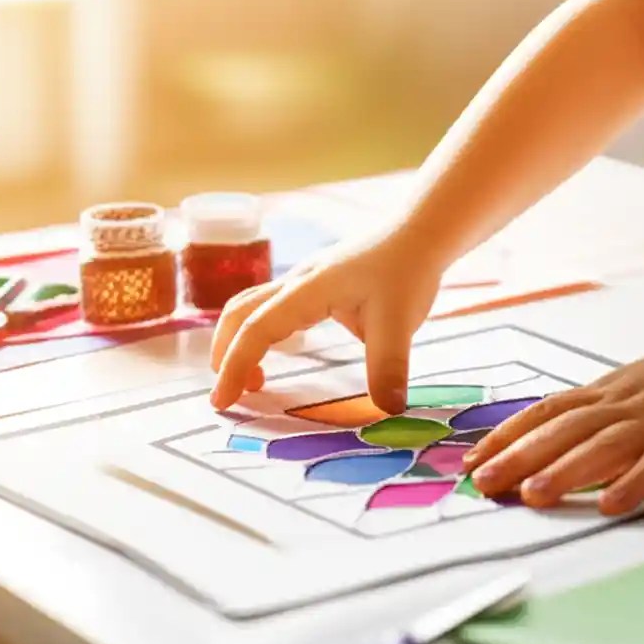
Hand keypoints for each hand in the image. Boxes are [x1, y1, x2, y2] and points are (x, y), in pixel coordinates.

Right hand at [209, 227, 447, 411]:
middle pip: (239, 313)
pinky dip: (263, 331)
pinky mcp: (318, 284)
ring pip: (252, 306)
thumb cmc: (407, 270)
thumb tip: (387, 410)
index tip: (223, 402)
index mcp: (308, 290)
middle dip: (226, 354)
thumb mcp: (401, 321)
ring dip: (241, 341)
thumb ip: (389, 366)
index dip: (234, 366)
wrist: (420, 234)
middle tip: (232, 395)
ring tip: (256, 380)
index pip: (256, 329)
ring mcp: (305, 281)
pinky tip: (287, 348)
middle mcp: (297, 283)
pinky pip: (274, 306)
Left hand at [462, 332, 643, 514]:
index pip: (546, 411)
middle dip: (520, 456)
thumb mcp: (632, 388)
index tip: (472, 460)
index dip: (507, 434)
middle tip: (485, 483)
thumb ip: (595, 412)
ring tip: (532, 495)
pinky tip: (610, 506)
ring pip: (604, 446)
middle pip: (565, 429)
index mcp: (608, 392)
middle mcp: (624, 405)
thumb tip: (547, 442)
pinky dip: (633, 484)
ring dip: (566, 470)